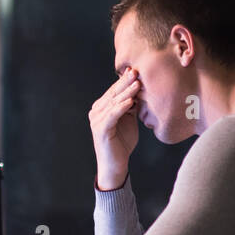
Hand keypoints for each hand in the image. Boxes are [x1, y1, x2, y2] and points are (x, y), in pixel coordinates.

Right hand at [89, 67, 141, 188]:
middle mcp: (96, 112)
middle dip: (125, 83)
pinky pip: (112, 115)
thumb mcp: (129, 120)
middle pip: (113, 94)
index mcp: (101, 108)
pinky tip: (130, 101)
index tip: (136, 70)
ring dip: (126, 93)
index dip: (124, 81)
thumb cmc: (122, 142)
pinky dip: (121, 107)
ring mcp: (96, 121)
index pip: (114, 91)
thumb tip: (139, 89)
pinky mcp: (101, 130)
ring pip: (113, 103)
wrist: (115, 164)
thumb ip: (131, 106)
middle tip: (136, 72)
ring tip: (137, 84)